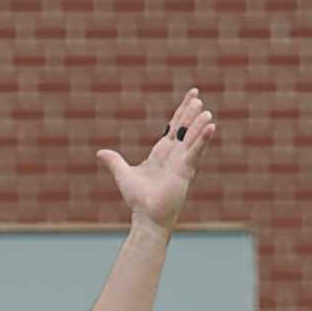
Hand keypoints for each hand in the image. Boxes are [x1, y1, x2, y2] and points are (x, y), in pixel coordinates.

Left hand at [97, 88, 216, 233]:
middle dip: (191, 113)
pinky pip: (196, 152)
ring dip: (199, 125)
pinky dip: (203, 140)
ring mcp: (182, 161)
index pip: (174, 125)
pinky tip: (211, 127)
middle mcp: (174, 154)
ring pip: (192, 138)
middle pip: (185, 128)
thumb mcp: (123, 174)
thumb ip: (115, 161)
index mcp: (162, 152)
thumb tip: (100, 153)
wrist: (145, 216)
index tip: (193, 94)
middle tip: (198, 98)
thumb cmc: (137, 199)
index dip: (182, 110)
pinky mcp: (186, 170)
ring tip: (206, 111)